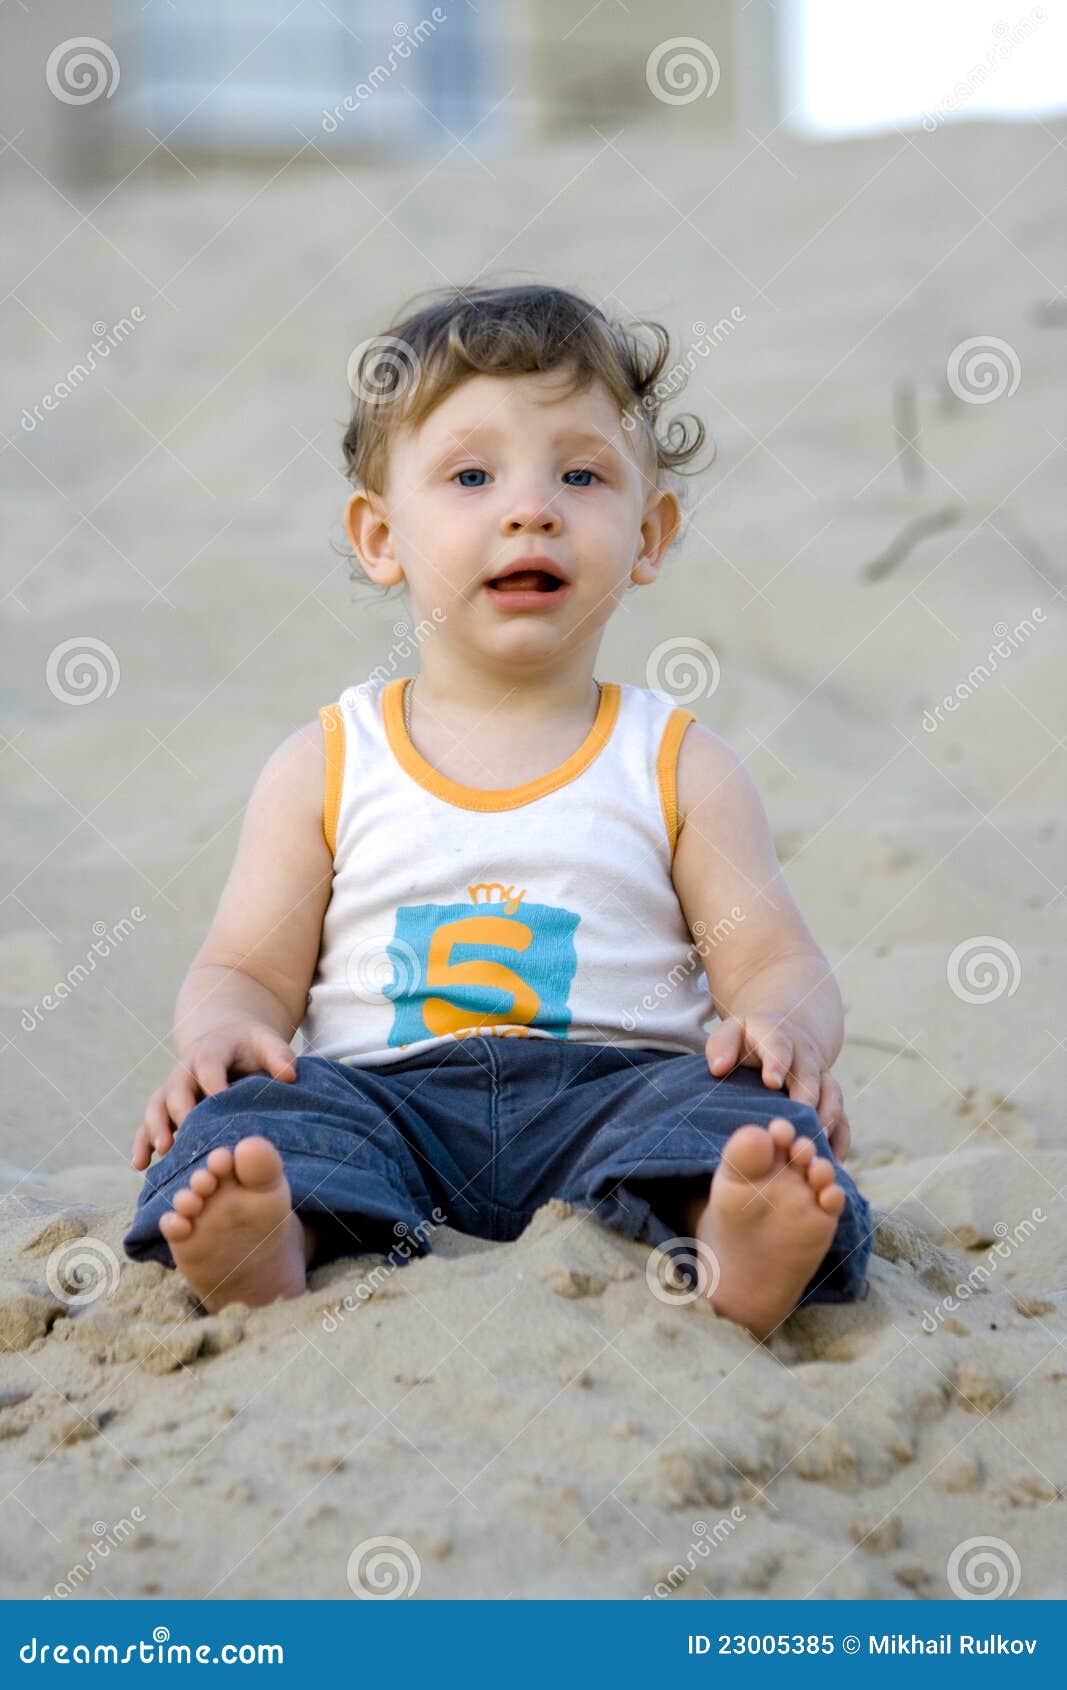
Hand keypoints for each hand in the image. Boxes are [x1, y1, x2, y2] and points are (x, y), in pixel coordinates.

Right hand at [130, 1021, 296, 1170]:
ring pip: (157, 1106)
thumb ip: (278, 1055)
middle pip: (176, 1088)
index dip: (213, 1081)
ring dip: (154, 1129)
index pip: (209, 1064)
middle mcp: (186, 1069)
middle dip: (178, 1112)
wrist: (227, 1039)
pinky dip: (142, 1142)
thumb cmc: (251, 1046)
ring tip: (161, 1152)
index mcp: (211, 1050)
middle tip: (186, 1136)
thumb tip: (290, 1076)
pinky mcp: (166, 1107)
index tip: (220, 1101)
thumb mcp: (266, 1042)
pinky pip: (149, 1123)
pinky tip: (140, 1164)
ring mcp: (173, 1089)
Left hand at [705, 1013, 851, 1159]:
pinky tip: (834, 1160)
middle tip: (797, 1122)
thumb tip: (719, 1068)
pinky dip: (841, 1138)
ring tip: (816, 1143)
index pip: (779, 1046)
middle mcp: (805, 1054)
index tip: (771, 1082)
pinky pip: (842, 1116)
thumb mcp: (730, 1034)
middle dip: (806, 1097)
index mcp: (777, 1035)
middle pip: (809, 1074)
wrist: (784, 1034)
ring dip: (827, 1118)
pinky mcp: (830, 1095)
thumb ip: (721, 1047)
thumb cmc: (747, 1041)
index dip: (777, 1063)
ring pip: (831, 1094)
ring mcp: (821, 1075)